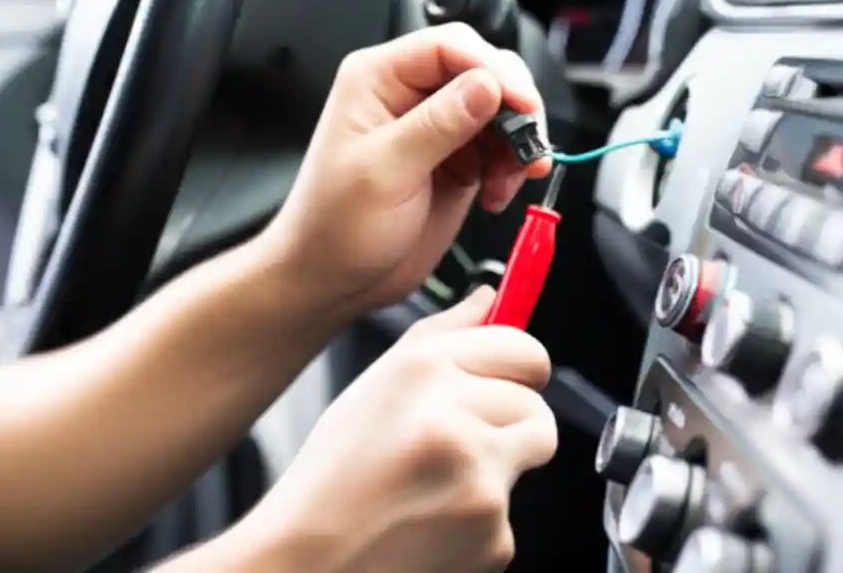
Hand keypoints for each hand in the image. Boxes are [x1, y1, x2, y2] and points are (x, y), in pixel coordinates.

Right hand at [230, 287, 556, 571]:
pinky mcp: (494, 533)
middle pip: (535, 404)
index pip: (523, 347)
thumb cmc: (334, 479)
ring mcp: (480, 478)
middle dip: (509, 422)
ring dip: (501, 466)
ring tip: (439, 483)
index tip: (514, 375)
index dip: (520, 365)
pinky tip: (433, 523)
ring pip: (533, 453)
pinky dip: (481, 520)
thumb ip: (440, 336)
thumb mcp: (374, 389)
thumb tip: (490, 297)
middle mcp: (455, 417)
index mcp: (422, 371)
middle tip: (458, 444)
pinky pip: (510, 511)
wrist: (308, 565)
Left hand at [258, 23, 551, 314]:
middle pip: (484, 70)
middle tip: (529, 144)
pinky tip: (498, 194)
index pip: (449, 47)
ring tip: (510, 180)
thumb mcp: (385, 173)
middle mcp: (408, 94)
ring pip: (500, 109)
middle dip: (514, 106)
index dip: (494, 70)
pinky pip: (501, 146)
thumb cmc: (335, 227)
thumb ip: (438, 126)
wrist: (333, 280)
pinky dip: (512, 167)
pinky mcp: (456, 158)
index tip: (524, 105)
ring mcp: (436, 127)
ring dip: (517, 143)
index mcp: (378, 79)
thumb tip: (487, 86)